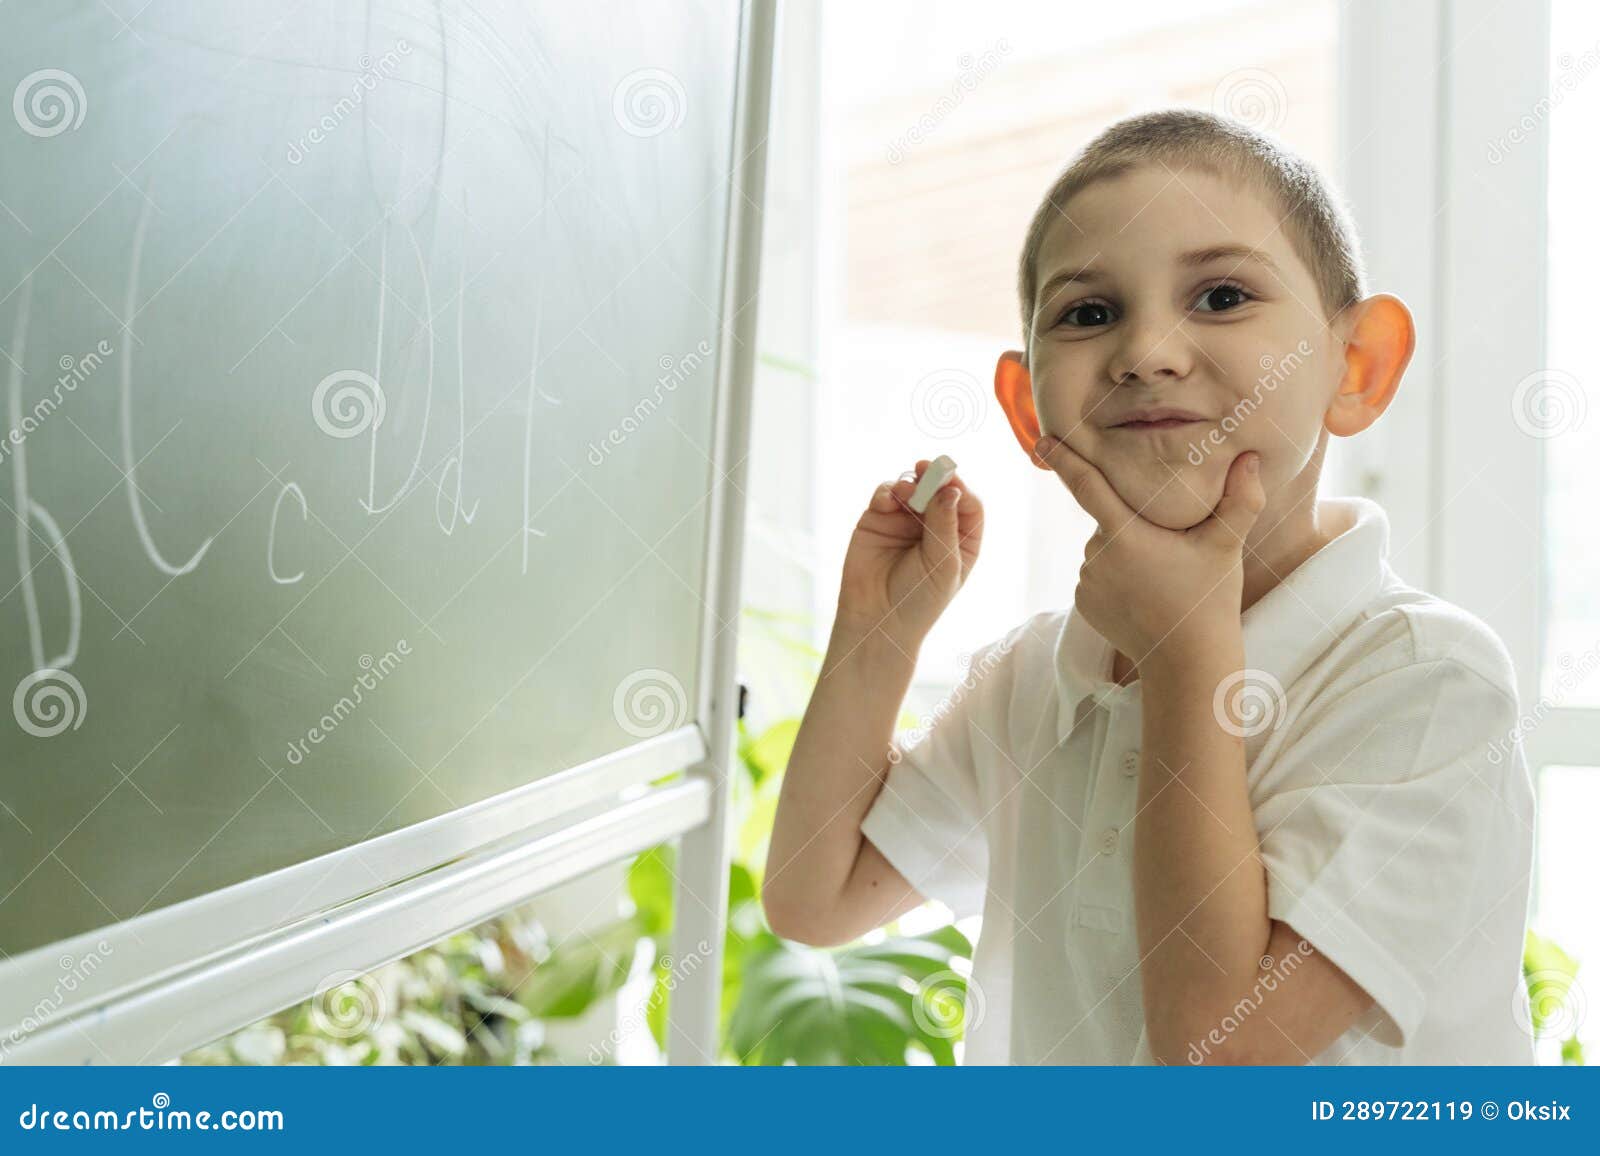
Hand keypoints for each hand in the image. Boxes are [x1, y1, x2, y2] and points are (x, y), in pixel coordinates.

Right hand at [836, 459, 983, 649]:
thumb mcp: (942, 566)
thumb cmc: (918, 601)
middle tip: (927, 468)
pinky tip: (887, 501)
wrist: (876, 621)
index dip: (961, 488)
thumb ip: (945, 525)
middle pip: (940, 489)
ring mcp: (906, 520)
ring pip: (912, 487)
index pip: (968, 503)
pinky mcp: (878, 519)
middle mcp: (935, 524)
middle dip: (935, 478)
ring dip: (910, 483)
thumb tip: (950, 489)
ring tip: (905, 493)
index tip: (951, 482)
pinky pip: (885, 494)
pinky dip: (887, 491)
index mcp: (962, 538)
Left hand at [1035, 436, 1264, 666]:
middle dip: (1134, 525)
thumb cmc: (1208, 600)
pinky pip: (1097, 576)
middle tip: (1171, 550)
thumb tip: (1249, 457)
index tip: (1042, 440)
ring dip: (1126, 552)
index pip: (1087, 485)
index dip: (1065, 459)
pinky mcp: (1083, 603)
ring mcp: (1086, 580)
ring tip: (1162, 578)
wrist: (1186, 662)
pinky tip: (1144, 594)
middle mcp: (1096, 554)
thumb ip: (1240, 499)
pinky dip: (1116, 578)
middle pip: (1110, 521)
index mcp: (1124, 533)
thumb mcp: (1226, 546)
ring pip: (1104, 549)